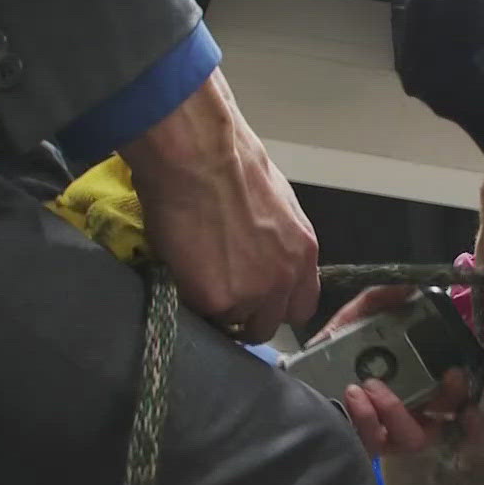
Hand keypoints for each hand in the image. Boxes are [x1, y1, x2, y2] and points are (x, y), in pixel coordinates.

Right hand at [122, 70, 318, 342]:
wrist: (200, 159)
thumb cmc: (231, 165)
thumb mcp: (276, 207)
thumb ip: (276, 243)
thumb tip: (260, 257)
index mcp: (304, 254)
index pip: (301, 307)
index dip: (275, 307)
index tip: (255, 302)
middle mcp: (286, 279)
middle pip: (268, 325)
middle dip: (244, 316)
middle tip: (218, 295)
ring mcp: (254, 294)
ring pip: (232, 323)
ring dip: (215, 309)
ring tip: (195, 278)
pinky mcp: (218, 300)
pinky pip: (203, 315)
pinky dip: (189, 301)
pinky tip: (179, 274)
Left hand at [314, 285, 477, 456]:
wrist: (294, 378)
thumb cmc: (333, 353)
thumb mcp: (355, 321)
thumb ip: (379, 301)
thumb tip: (410, 287)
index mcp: (416, 388)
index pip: (456, 407)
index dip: (472, 406)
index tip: (466, 377)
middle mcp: (407, 416)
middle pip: (446, 423)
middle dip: (450, 399)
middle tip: (446, 375)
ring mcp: (385, 436)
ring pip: (413, 438)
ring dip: (397, 410)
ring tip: (370, 384)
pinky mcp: (360, 446)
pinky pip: (373, 441)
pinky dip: (366, 417)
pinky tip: (352, 393)